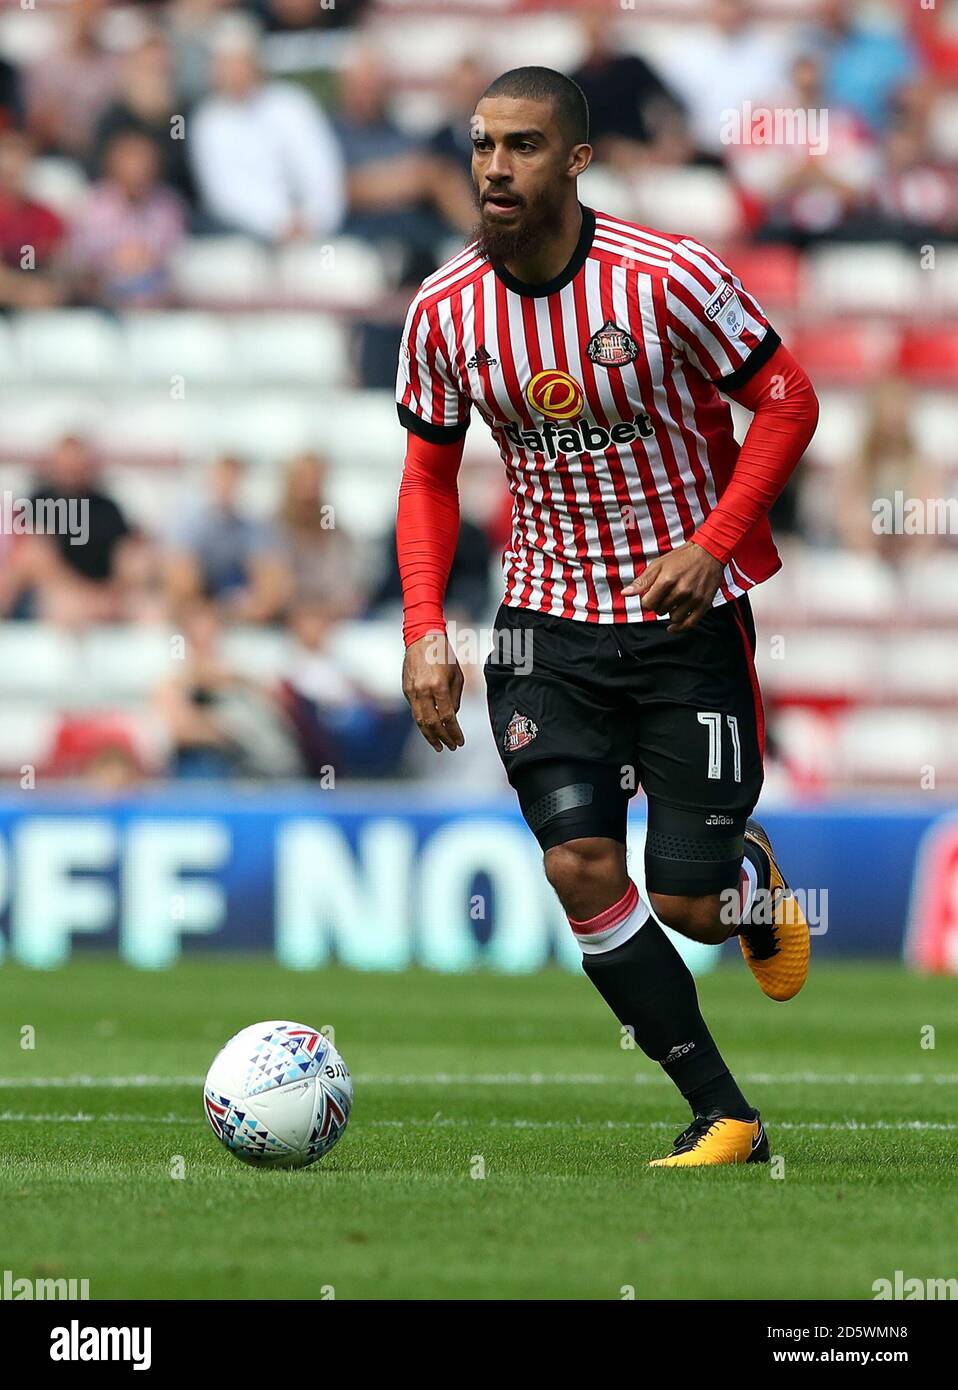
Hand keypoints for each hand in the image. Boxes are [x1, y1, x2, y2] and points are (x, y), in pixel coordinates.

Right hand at [401, 632, 464, 750]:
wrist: (422, 638)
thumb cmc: (444, 655)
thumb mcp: (457, 675)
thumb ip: (455, 698)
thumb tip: (451, 717)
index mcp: (438, 686)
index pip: (447, 717)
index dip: (454, 732)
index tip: (459, 741)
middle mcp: (423, 690)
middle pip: (432, 723)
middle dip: (442, 738)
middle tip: (450, 747)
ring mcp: (412, 691)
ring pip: (420, 720)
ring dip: (429, 735)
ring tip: (438, 746)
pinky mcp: (406, 690)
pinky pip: (415, 710)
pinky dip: (423, 722)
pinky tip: (430, 729)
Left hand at [623, 541, 723, 632]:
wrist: (708, 552)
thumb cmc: (681, 558)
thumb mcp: (658, 565)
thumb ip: (642, 581)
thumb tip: (625, 593)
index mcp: (667, 580)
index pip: (648, 604)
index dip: (646, 601)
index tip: (651, 596)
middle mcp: (681, 591)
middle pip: (660, 611)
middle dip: (658, 605)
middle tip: (664, 595)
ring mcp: (694, 598)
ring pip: (674, 618)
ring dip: (670, 613)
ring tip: (673, 602)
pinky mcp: (704, 604)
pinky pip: (689, 624)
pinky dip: (679, 628)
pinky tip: (673, 627)